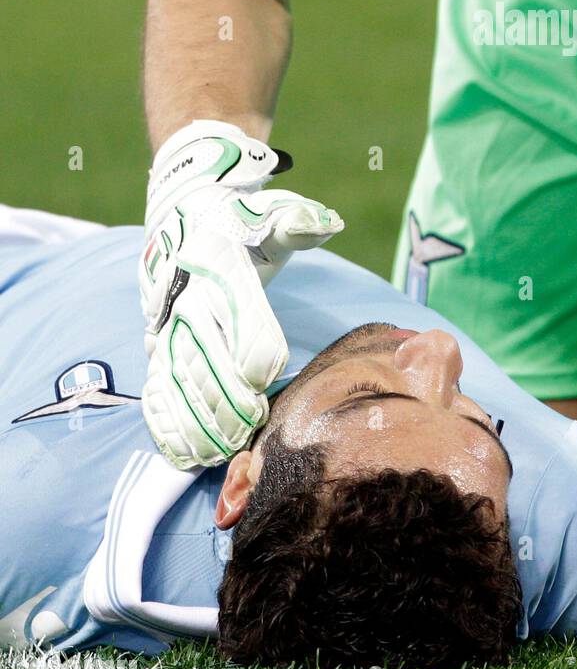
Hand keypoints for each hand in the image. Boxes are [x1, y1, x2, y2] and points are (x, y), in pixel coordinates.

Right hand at [139, 121, 342, 468]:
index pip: (237, 309)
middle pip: (206, 355)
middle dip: (226, 395)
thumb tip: (327, 222)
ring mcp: (167, 329)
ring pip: (179, 380)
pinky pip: (158, 390)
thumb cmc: (242, 226)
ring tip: (222, 450)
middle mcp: (189, 301)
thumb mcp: (270, 215)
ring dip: (198, 418)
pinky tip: (186, 453)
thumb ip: (298, 222)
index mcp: (220, 268)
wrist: (183, 221)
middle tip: (251, 426)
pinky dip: (169, 424)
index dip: (250, 343)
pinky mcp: (157, 350)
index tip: (266, 374)